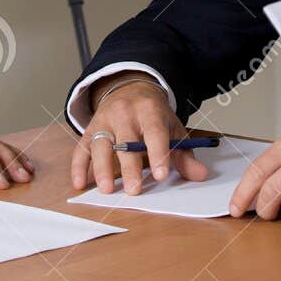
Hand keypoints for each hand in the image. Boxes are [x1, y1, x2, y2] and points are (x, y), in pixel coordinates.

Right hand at [71, 72, 208, 193]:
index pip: (154, 132)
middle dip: (130, 167)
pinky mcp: (90, 129)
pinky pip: (81, 148)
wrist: (130, 89)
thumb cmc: (154, 115)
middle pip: (126, 141)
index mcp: (150, 110)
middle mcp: (124, 112)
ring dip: (102, 168)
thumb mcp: (172, 128)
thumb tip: (200, 175)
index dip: (158, 153)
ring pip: (101, 144)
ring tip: (108, 189)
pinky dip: (79, 167)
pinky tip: (80, 184)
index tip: (161, 175)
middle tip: (134, 190)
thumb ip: (184, 154)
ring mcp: (104, 120)